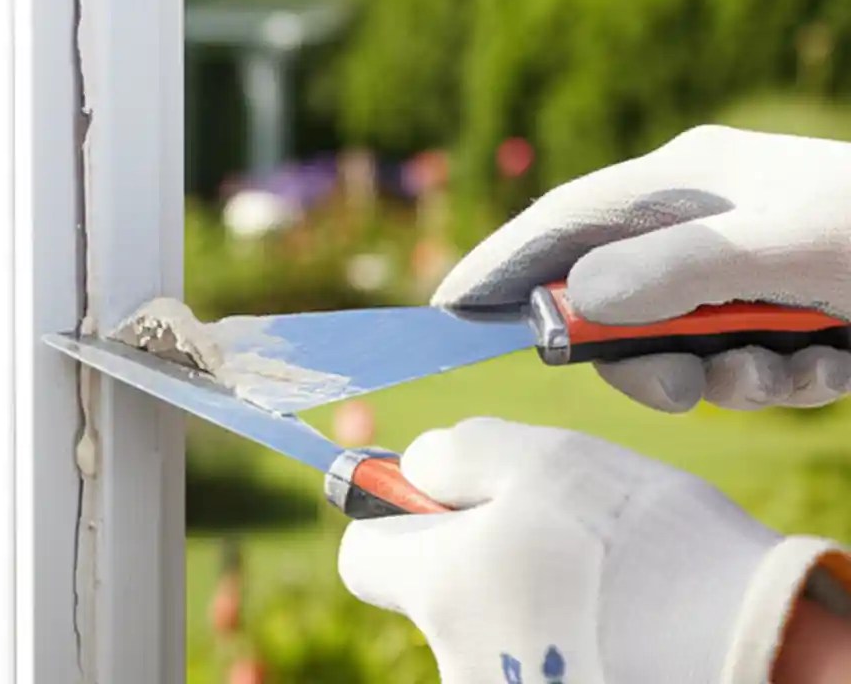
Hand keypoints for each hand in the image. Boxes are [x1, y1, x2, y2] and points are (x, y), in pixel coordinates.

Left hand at [338, 418, 850, 682]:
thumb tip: (413, 467)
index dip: (397, 523)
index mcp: (438, 586)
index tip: (444, 506)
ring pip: (492, 633)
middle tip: (558, 539)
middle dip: (478, 563)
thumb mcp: (545, 459)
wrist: (754, 647)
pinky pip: (534, 667)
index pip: (363, 558)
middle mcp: (453, 660)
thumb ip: (457, 454)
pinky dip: (563, 645)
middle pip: (437, 597)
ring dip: (527, 604)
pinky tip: (622, 629)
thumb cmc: (643, 543)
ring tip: (608, 587)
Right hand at [432, 126, 850, 411]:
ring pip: (680, 351)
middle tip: (688, 386)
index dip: (505, 264)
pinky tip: (831, 363)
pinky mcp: (778, 316)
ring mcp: (739, 275)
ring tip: (800, 363)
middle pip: (615, 306)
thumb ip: (674, 272)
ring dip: (734, 376)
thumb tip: (575, 299)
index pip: (566, 222)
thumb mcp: (785, 247)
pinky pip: (739, 368)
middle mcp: (702, 228)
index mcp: (688, 183)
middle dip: (650, 359)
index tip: (451, 308)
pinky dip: (780, 381)